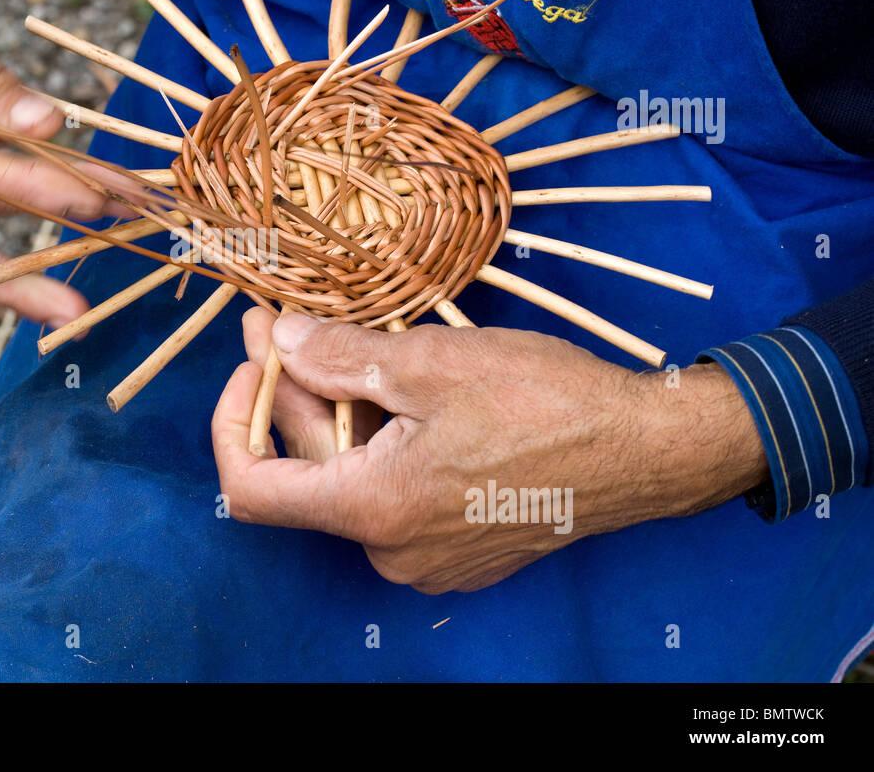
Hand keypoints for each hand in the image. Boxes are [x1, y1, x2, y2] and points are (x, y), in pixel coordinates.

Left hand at [212, 309, 768, 592]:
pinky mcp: (460, 549)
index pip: (250, 489)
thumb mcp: (431, 363)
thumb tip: (280, 339)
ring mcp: (427, 557)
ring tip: (346, 345)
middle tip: (286, 324)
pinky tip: (401, 393)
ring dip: (340, 413)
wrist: (646, 451)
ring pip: (354, 479)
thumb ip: (339, 356)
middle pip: (308, 471)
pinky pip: (396, 494)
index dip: (233, 421)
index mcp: (372, 509)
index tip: (253, 365)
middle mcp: (391, 550)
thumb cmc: (547, 404)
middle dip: (294, 394)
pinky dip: (383, 443)